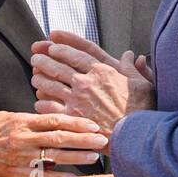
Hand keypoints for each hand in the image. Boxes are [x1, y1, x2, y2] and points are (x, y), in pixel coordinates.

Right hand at [0, 111, 107, 176]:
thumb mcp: (4, 117)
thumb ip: (27, 119)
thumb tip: (48, 119)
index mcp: (20, 121)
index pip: (54, 120)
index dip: (75, 122)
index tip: (93, 124)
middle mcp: (22, 138)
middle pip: (58, 137)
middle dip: (83, 139)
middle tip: (103, 139)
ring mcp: (18, 157)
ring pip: (53, 157)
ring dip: (76, 157)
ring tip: (95, 157)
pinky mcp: (14, 172)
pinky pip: (40, 176)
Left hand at [31, 31, 155, 133]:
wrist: (135, 134)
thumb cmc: (142, 109)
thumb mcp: (142, 84)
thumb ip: (133, 68)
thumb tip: (134, 56)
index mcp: (102, 71)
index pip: (77, 53)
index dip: (62, 46)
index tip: (52, 42)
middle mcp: (87, 82)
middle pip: (58, 66)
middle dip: (44, 59)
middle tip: (36, 57)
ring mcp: (77, 100)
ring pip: (50, 84)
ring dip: (40, 78)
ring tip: (35, 77)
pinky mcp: (72, 117)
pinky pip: (50, 106)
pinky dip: (42, 101)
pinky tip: (39, 100)